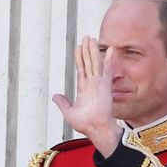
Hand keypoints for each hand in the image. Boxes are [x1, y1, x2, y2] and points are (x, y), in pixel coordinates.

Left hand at [51, 36, 121, 156]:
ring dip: (93, 51)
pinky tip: (111, 49)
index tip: (79, 48)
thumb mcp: (69, 112)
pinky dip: (109, 59)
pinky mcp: (105, 85)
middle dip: (87, 50)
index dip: (79, 58)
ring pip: (95, 63)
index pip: (81, 69)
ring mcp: (98, 83)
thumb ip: (63, 103)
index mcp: (84, 89)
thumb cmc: (85, 124)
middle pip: (88, 63)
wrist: (95, 128)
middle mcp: (92, 84)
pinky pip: (106, 69)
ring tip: (92, 38)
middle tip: (86, 37)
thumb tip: (55, 96)